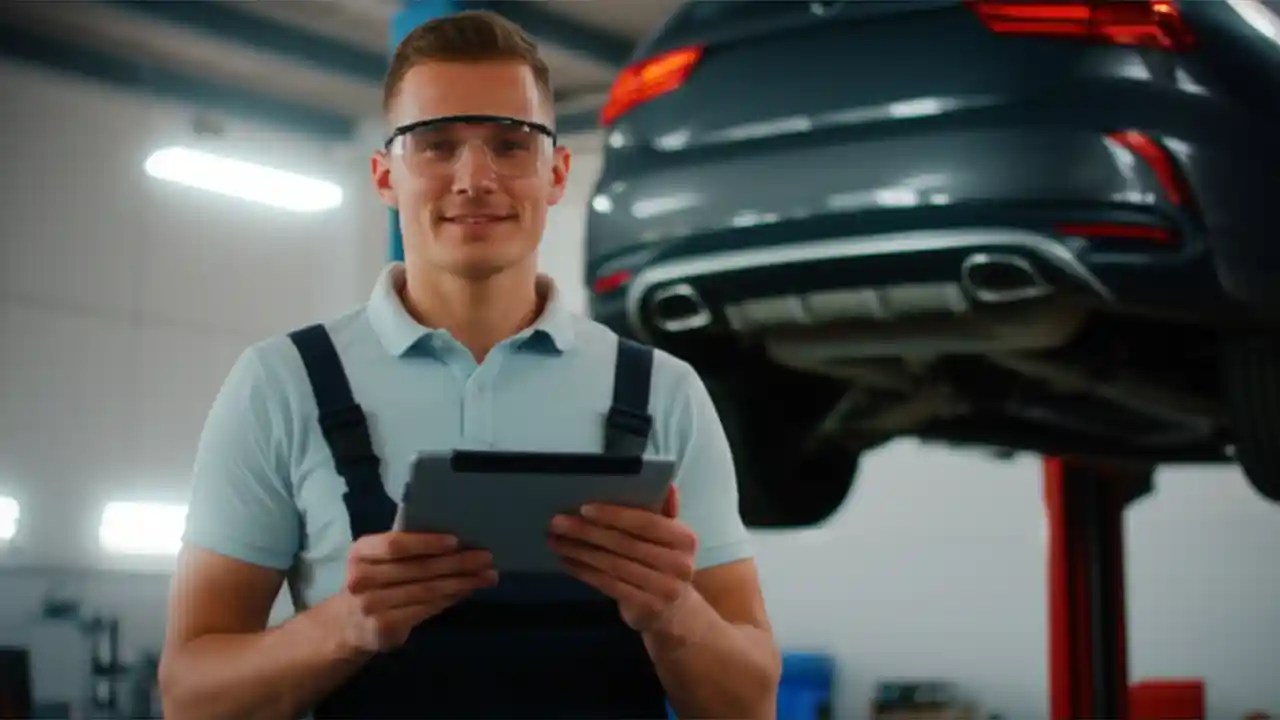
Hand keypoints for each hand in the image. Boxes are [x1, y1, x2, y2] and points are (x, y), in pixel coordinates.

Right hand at [326, 531, 497, 657]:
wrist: (347, 624)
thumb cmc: (374, 582)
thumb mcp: (379, 561)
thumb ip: (408, 551)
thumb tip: (460, 543)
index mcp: (360, 553)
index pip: (394, 545)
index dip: (426, 543)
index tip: (456, 541)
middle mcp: (361, 579)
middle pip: (418, 569)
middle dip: (457, 563)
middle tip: (486, 557)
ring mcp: (371, 606)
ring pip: (427, 590)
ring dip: (462, 582)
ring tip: (488, 576)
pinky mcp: (385, 627)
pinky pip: (426, 609)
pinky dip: (451, 598)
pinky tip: (468, 591)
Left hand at [548, 485, 697, 633]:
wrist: (676, 612)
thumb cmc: (666, 564)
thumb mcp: (670, 537)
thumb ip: (665, 511)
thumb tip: (667, 484)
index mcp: (684, 539)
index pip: (646, 522)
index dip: (614, 515)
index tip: (584, 508)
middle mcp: (678, 564)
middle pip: (624, 543)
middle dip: (587, 531)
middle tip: (558, 522)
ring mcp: (663, 588)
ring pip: (612, 565)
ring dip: (579, 551)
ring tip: (556, 540)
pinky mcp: (645, 607)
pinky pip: (608, 584)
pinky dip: (584, 571)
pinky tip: (567, 561)